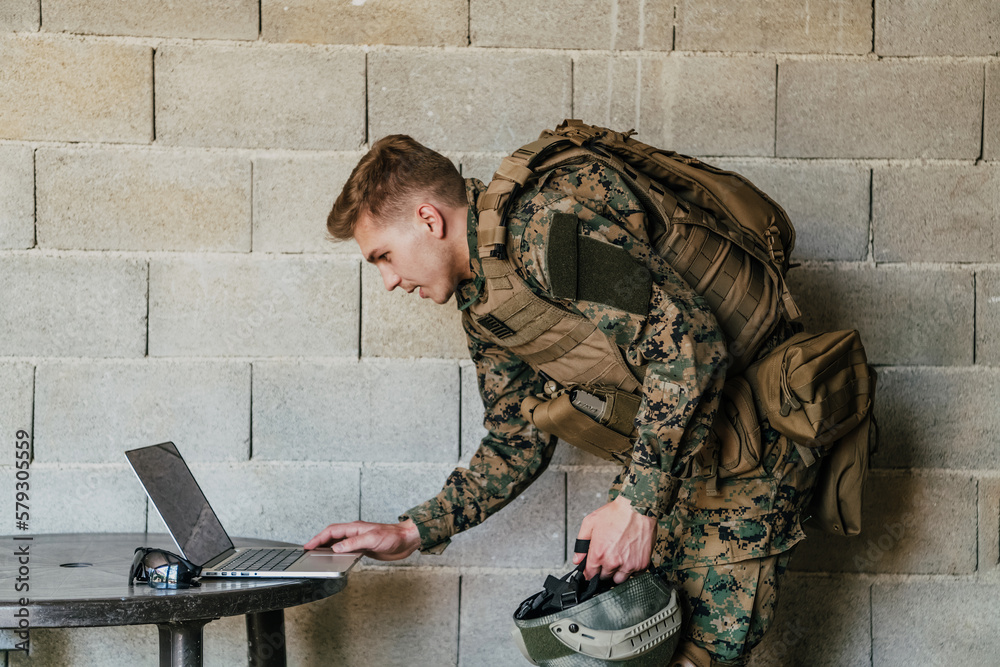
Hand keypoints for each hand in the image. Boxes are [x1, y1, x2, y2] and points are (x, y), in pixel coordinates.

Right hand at [304, 519, 420, 561]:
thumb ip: (353, 543)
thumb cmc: (392, 536)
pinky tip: (335, 558)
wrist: (406, 541)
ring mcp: (359, 540)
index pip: (331, 531)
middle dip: (319, 542)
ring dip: (327, 547)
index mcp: (354, 528)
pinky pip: (346, 549)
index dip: (318, 538)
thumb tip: (336, 547)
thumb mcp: (372, 539)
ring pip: (338, 542)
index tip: (308, 545)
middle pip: (332, 536)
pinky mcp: (364, 548)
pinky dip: (338, 553)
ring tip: (317, 555)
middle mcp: (355, 533)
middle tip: (308, 550)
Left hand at [572, 495, 655, 583]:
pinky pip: (635, 575)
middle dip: (604, 570)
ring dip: (618, 572)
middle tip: (607, 556)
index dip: (589, 572)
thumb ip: (581, 543)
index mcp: (599, 554)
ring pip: (619, 580)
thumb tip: (577, 559)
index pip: (590, 575)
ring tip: (619, 557)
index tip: (591, 570)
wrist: (638, 508)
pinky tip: (630, 556)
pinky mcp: (642, 564)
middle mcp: (613, 562)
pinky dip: (632, 569)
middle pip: (604, 578)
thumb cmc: (616, 513)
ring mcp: (629, 565)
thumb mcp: (590, 522)